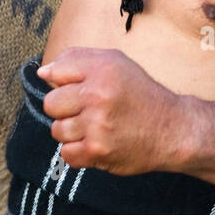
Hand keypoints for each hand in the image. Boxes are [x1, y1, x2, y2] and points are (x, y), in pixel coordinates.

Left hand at [38, 47, 183, 175]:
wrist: (171, 129)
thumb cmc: (140, 94)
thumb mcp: (116, 63)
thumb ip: (78, 60)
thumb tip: (43, 72)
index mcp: (102, 69)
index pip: (55, 72)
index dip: (64, 82)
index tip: (78, 88)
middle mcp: (98, 95)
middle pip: (50, 104)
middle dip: (65, 108)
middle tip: (86, 110)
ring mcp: (97, 125)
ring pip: (57, 130)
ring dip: (72, 131)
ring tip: (93, 127)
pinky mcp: (98, 151)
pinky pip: (66, 153)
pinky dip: (78, 151)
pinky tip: (95, 142)